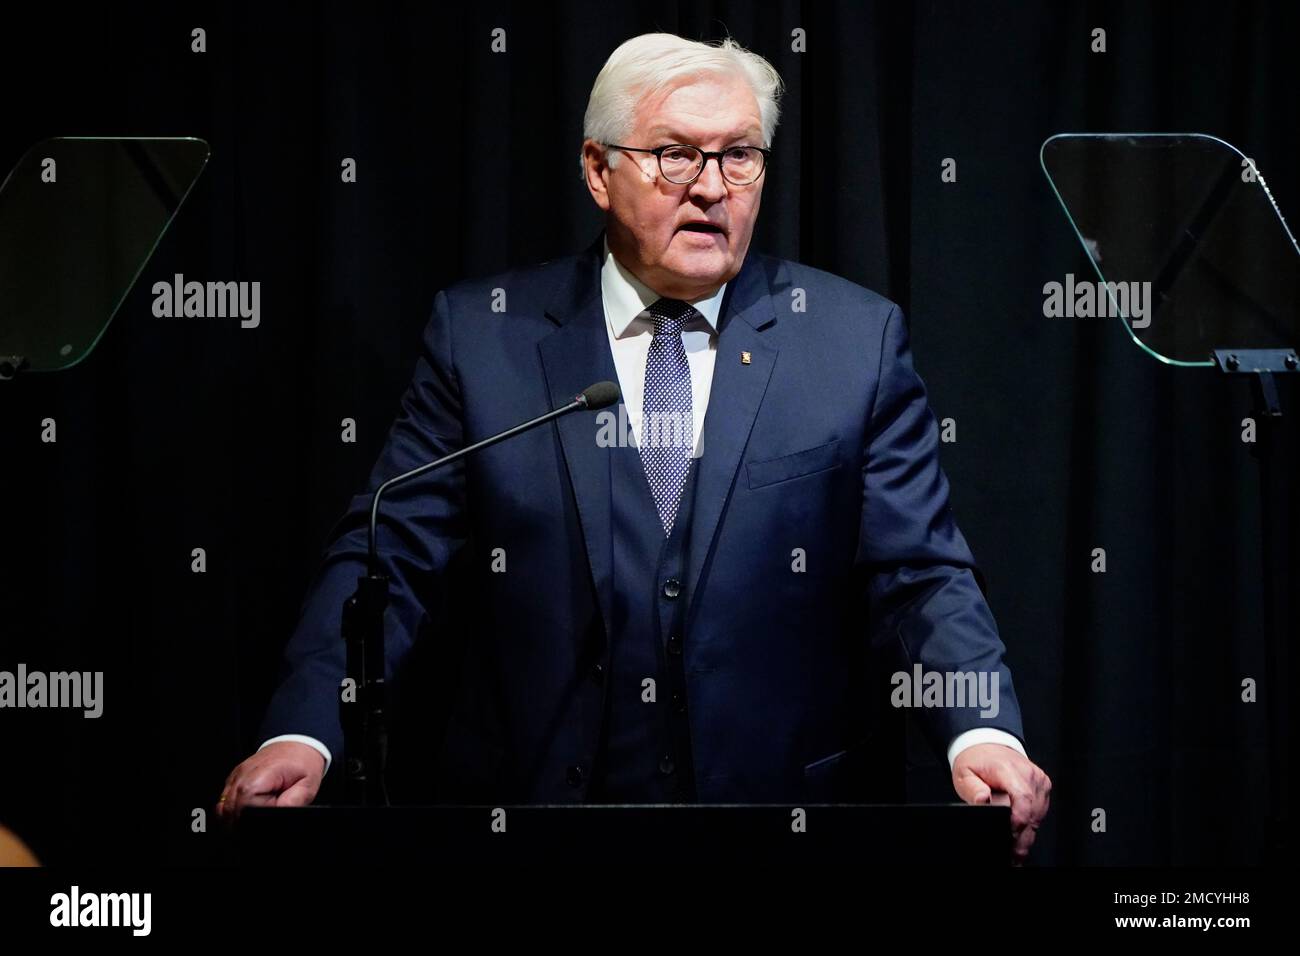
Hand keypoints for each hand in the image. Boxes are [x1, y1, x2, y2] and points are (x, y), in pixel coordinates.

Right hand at [216, 741, 325, 821]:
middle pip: (229, 811)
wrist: (297, 743)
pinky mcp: (235, 778)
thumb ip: (292, 803)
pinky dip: (232, 810)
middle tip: (261, 822)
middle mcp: (243, 775)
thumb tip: (279, 817)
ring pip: (223, 807)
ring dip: (235, 818)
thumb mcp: (307, 786)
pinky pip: (224, 800)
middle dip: (243, 823)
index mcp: (259, 777)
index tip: (267, 819)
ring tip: (254, 820)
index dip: (255, 821)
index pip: (244, 809)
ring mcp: (236, 776)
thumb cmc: (303, 763)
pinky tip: (246, 812)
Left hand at [951, 743, 1050, 864]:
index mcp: (1008, 769)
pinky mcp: (1043, 786)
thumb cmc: (977, 762)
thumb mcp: (964, 775)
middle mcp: (1028, 773)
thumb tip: (982, 800)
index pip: (1022, 797)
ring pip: (1039, 814)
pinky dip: (1032, 823)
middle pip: (1033, 811)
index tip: (1011, 834)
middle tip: (1013, 855)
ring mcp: (1038, 780)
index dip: (1019, 819)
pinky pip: (1041, 810)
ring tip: (1016, 850)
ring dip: (1028, 833)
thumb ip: (973, 789)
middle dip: (1023, 836)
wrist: (988, 747)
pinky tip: (1021, 834)